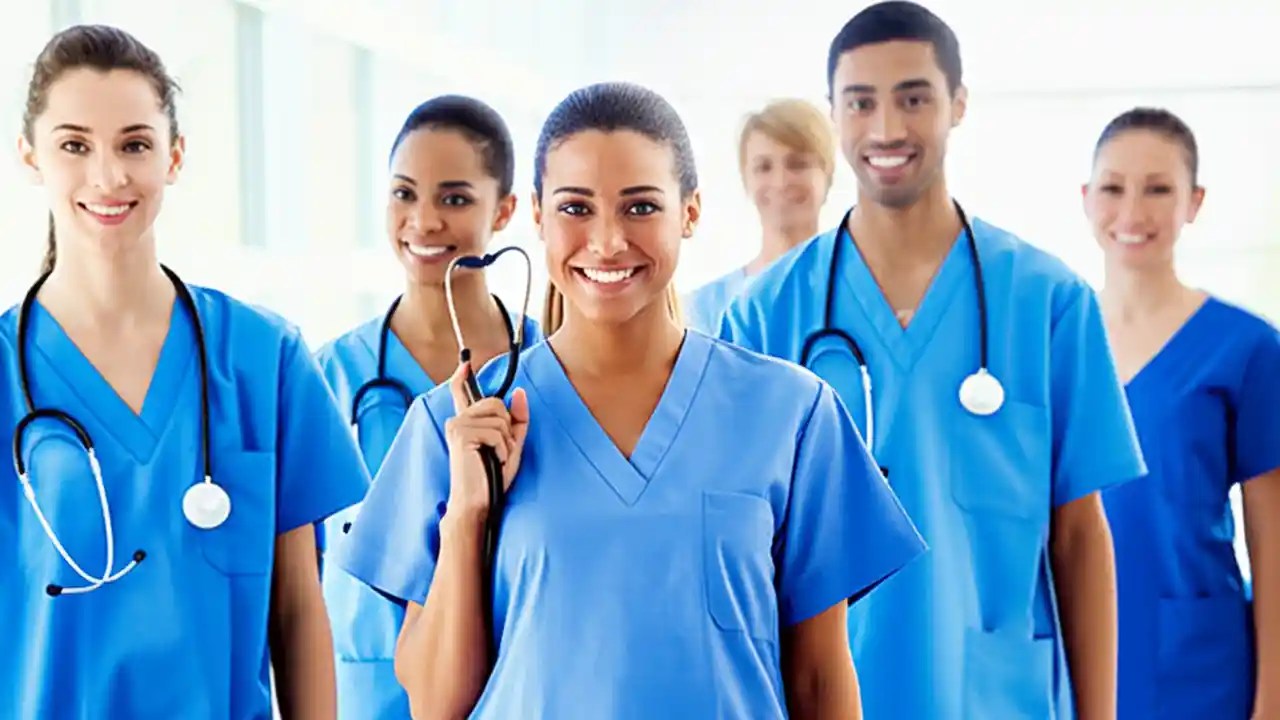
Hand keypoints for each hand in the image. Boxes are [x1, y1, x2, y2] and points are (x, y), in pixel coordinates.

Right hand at [442, 361, 529, 522]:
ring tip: (496, 458)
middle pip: (497, 403)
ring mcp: (457, 425)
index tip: (466, 361)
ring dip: (506, 442)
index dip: (463, 375)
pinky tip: (493, 461)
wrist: (477, 502)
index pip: (461, 391)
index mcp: (467, 421)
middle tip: (499, 451)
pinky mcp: (461, 434)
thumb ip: (517, 420)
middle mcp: (458, 420)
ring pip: (500, 418)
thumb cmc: (491, 477)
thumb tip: (519, 393)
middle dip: (508, 428)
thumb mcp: (511, 445)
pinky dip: (502, 449)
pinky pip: (496, 432)